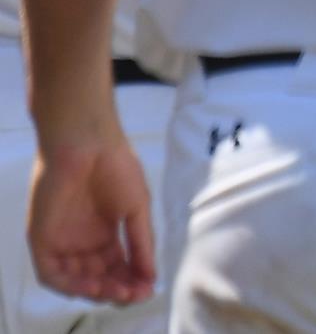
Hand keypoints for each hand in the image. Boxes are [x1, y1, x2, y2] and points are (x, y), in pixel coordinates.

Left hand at [28, 140, 154, 305]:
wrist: (88, 143)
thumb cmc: (116, 166)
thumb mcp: (137, 208)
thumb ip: (141, 243)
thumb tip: (152, 276)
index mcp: (104, 234)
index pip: (116, 268)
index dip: (132, 281)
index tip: (149, 288)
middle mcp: (82, 242)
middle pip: (97, 279)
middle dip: (116, 290)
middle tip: (134, 294)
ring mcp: (61, 241)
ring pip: (74, 281)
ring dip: (95, 292)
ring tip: (117, 292)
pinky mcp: (41, 239)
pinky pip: (51, 273)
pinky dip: (71, 285)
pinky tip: (93, 286)